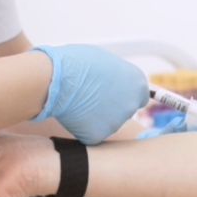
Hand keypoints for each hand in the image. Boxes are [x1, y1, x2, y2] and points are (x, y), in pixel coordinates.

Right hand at [30, 44, 147, 144]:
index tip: (114, 94)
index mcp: (137, 83)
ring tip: (79, 101)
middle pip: (124, 111)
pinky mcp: (98, 135)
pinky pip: (91, 132)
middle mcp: (131, 104)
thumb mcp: (105, 60)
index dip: (125, 95)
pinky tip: (73, 113)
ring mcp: (116, 122)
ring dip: (96, 116)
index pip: (140, 96)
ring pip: (107, 122)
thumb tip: (117, 81)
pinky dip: (83, 126)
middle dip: (111, 106)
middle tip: (91, 97)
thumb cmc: (77, 63)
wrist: (56, 79)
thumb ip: (117, 74)